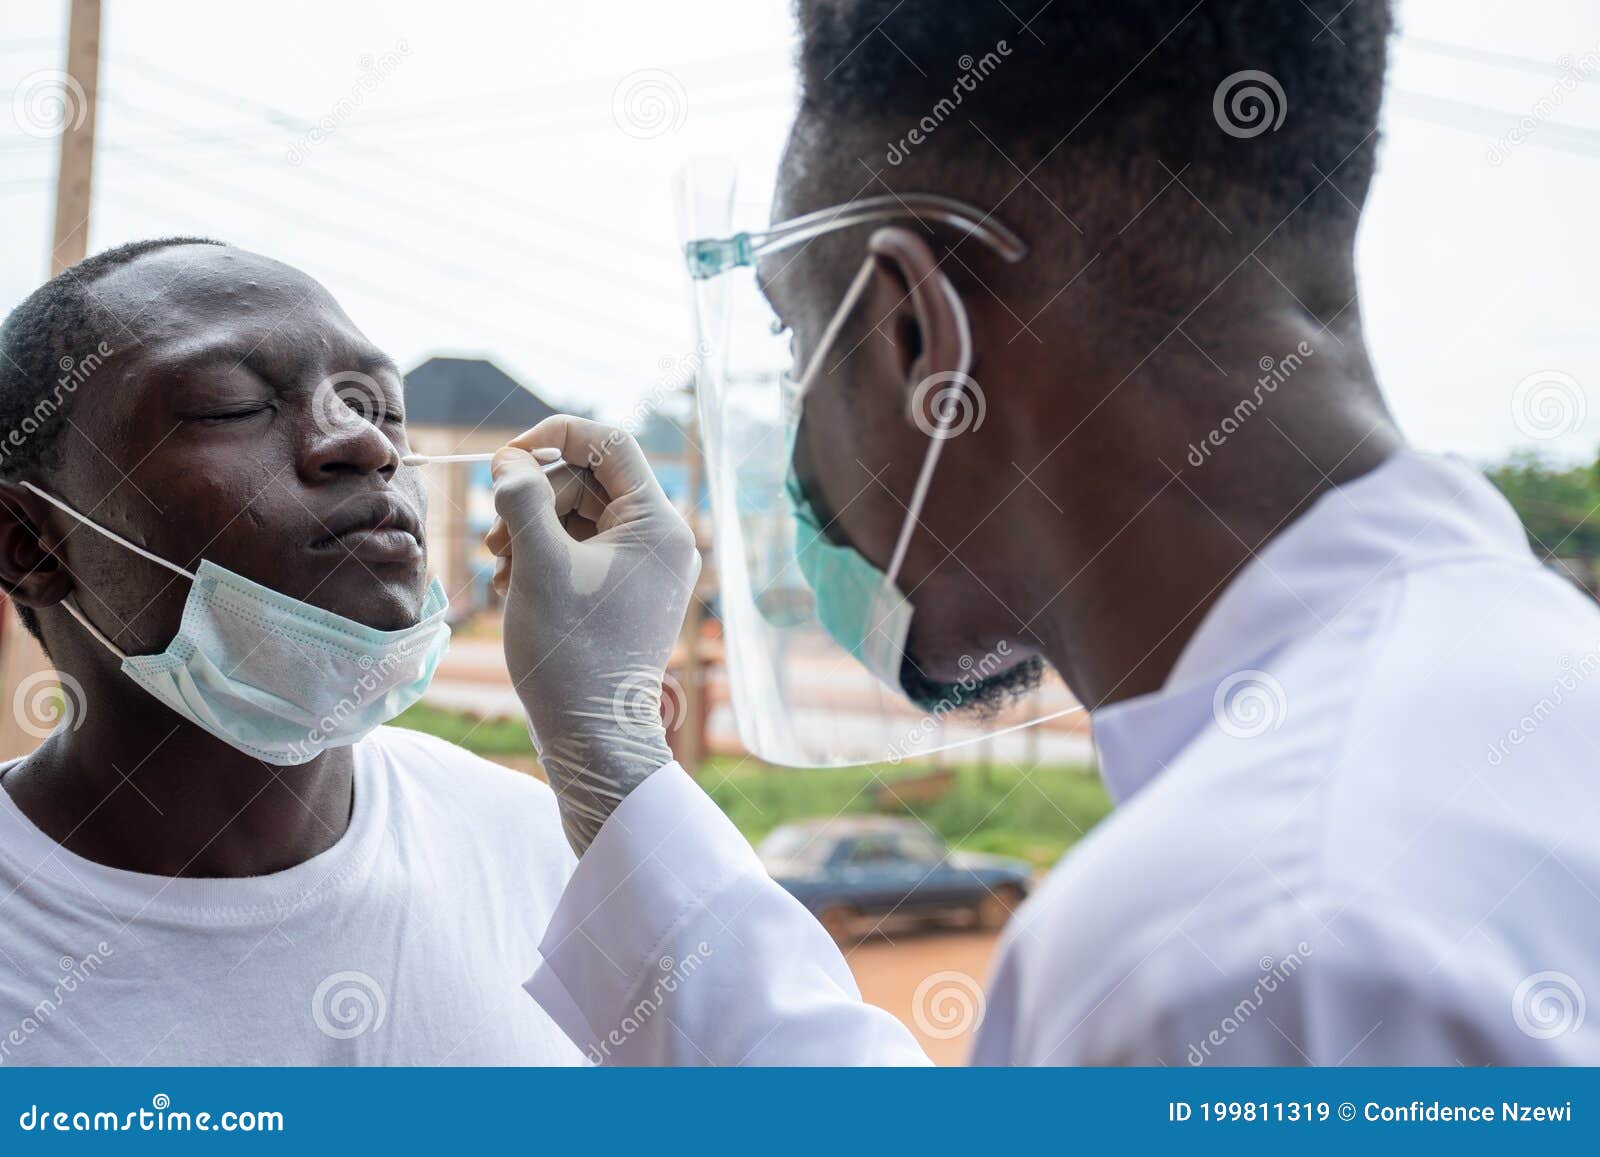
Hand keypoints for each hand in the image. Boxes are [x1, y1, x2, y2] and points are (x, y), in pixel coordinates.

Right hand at [486, 415, 699, 853]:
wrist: (593, 737)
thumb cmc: (571, 654)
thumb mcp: (539, 565)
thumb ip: (524, 500)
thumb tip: (510, 459)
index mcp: (659, 524)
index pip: (609, 443)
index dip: (554, 437)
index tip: (505, 458)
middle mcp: (662, 540)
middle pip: (588, 480)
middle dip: (534, 499)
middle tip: (494, 538)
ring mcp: (644, 568)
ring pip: (577, 516)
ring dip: (531, 531)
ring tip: (502, 570)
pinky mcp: (624, 592)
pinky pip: (580, 550)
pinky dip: (543, 559)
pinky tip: (513, 588)